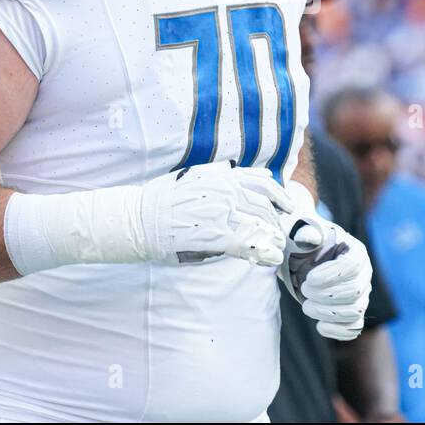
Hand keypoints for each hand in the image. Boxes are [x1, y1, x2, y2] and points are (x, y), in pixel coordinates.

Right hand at [139, 162, 289, 266]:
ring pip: (260, 221)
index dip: (278, 194)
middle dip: (278, 215)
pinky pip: (247, 243)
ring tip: (276, 242)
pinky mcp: (215, 235)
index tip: (284, 203)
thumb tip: (233, 168)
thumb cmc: (162, 199)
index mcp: (220, 176)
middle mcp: (225, 190)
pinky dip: (262, 250)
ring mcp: (221, 212)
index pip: (261, 182)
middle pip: (265, 202)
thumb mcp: (190, 175)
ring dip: (272, 233)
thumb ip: (214, 173)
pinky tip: (269, 257)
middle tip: (283, 226)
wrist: (140, 219)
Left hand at [277, 181, 372, 340]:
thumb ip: (304, 231)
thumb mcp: (298, 229)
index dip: (331, 275)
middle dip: (326, 295)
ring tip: (306, 306)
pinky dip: (338, 331)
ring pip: (354, 312)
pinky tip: (319, 326)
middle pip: (354, 291)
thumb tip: (311, 238)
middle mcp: (363, 274)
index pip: (351, 266)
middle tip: (303, 290)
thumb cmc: (299, 240)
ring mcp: (359, 295)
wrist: (298, 255)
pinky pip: (353, 328)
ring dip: (329, 313)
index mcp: (355, 251)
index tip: (308, 279)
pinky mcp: (350, 312)